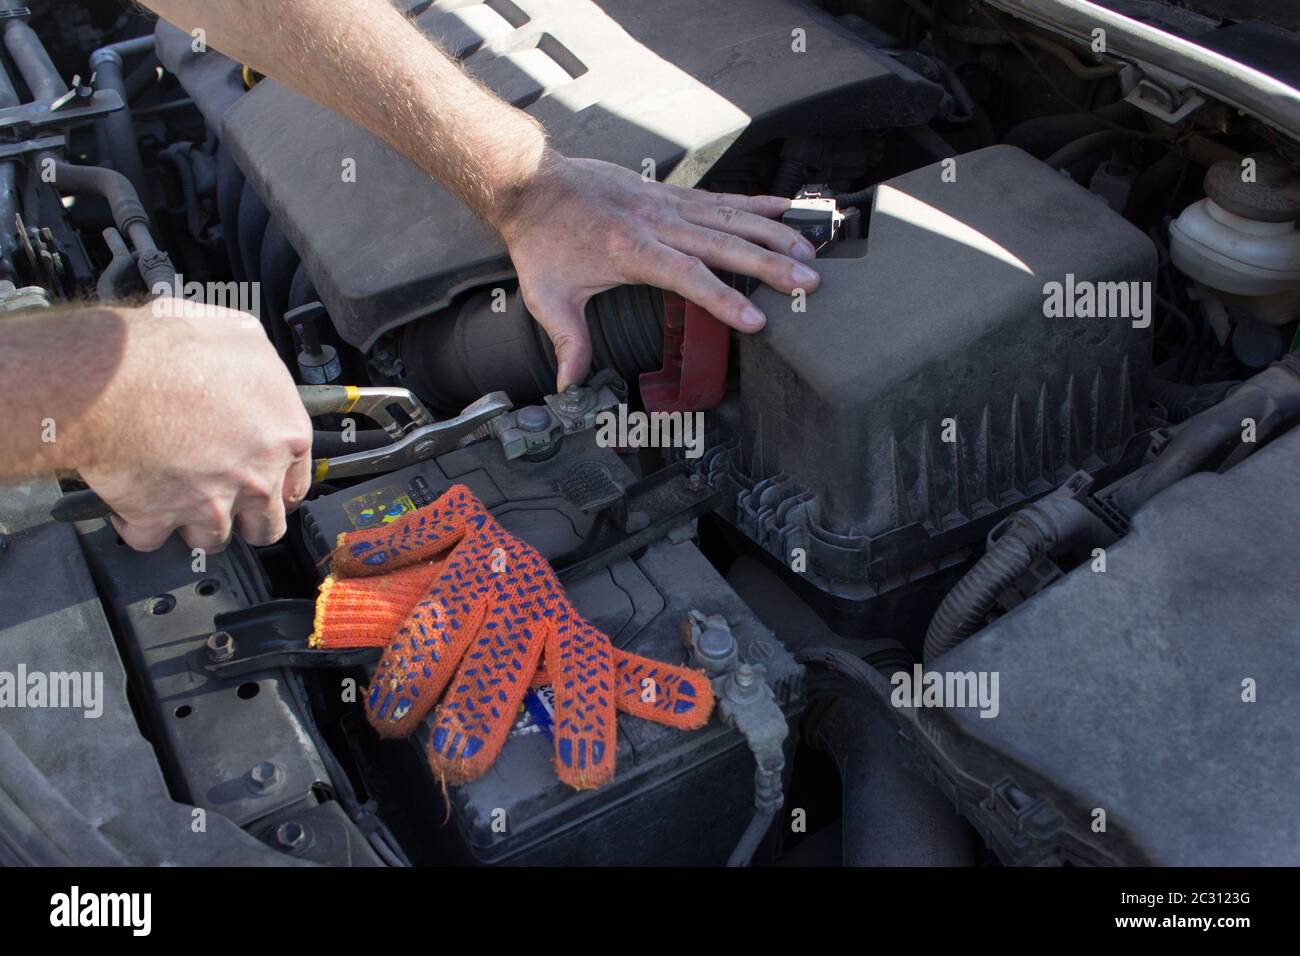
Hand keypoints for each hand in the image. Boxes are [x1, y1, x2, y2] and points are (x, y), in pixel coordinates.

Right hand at [80, 303, 312, 551]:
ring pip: (213, 539)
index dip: (277, 484)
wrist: (110, 377)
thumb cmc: (169, 348)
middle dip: (246, 518)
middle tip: (226, 502)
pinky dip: (139, 526)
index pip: (297, 481)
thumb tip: (251, 363)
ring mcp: (211, 503)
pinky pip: (152, 538)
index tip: (266, 486)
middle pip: (266, 523)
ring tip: (178, 502)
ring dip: (195, 525)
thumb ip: (255, 362)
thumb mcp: (237, 333)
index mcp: (284, 434)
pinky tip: (133, 506)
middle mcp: (256, 476)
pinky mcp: (162, 518)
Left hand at [493, 150, 820, 388]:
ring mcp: (668, 205)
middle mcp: (658, 223)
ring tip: (809, 254)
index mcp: (632, 250)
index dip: (723, 297)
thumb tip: (570, 387)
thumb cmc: (542, 239)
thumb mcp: (548, 296)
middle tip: (806, 282)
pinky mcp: (672, 194)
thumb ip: (567, 342)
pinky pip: (723, 198)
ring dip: (774, 234)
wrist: (533, 184)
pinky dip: (757, 202)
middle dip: (769, 264)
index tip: (755, 319)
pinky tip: (788, 208)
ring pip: (732, 217)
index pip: (688, 276)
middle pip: (724, 243)